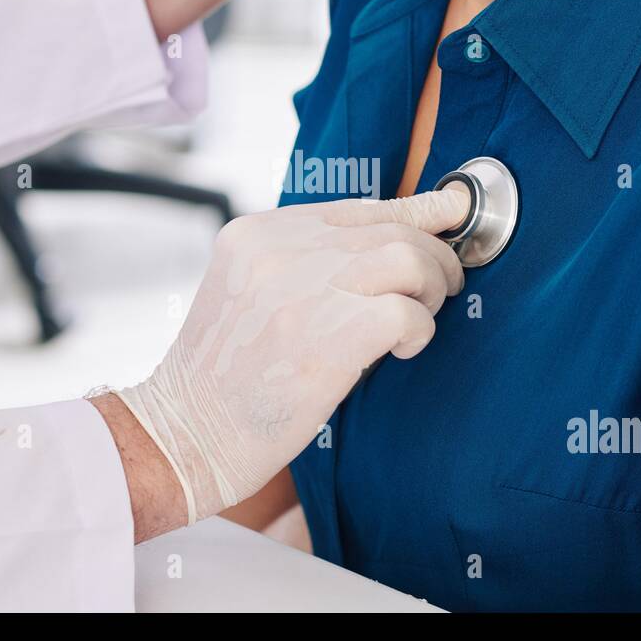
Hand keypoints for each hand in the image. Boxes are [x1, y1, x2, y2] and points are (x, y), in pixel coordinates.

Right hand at [107, 189, 468, 525]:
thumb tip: (400, 236)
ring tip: (419, 318)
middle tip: (442, 289)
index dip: (416, 210)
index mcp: (258, 232)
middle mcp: (280, 248)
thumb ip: (308, 260)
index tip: (452, 211)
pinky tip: (401, 350)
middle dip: (434, 258)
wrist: (189, 433)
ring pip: (409, 259)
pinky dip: (418, 330)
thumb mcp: (252, 292)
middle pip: (392, 229)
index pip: (357, 208)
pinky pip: (407, 311)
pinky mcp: (330, 334)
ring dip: (430, 289)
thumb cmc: (230, 373)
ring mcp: (303, 289)